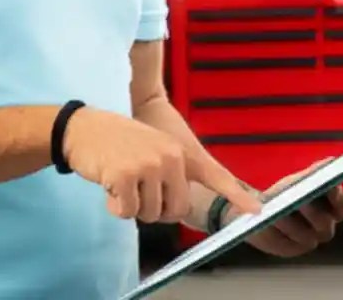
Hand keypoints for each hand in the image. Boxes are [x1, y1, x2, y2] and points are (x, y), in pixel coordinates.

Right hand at [63, 107, 260, 223]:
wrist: (84, 127)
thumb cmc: (118, 143)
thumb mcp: (154, 149)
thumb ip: (171, 174)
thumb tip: (178, 208)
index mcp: (180, 153)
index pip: (214, 176)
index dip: (237, 196)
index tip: (257, 210)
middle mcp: (170, 158)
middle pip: (175, 211)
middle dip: (155, 210)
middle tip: (137, 189)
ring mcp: (148, 166)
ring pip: (149, 215)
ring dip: (132, 207)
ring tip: (121, 179)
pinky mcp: (125, 175)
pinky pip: (126, 212)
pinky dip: (115, 207)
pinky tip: (108, 183)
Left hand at [225, 158, 342, 257]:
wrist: (264, 208)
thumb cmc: (287, 192)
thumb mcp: (300, 181)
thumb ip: (314, 173)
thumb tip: (331, 162)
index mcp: (333, 211)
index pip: (341, 206)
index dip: (335, 197)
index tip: (326, 185)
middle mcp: (325, 230)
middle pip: (323, 223)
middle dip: (311, 210)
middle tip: (299, 200)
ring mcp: (308, 243)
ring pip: (301, 234)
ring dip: (288, 222)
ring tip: (276, 210)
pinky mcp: (289, 250)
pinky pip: (284, 243)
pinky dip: (275, 232)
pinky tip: (267, 223)